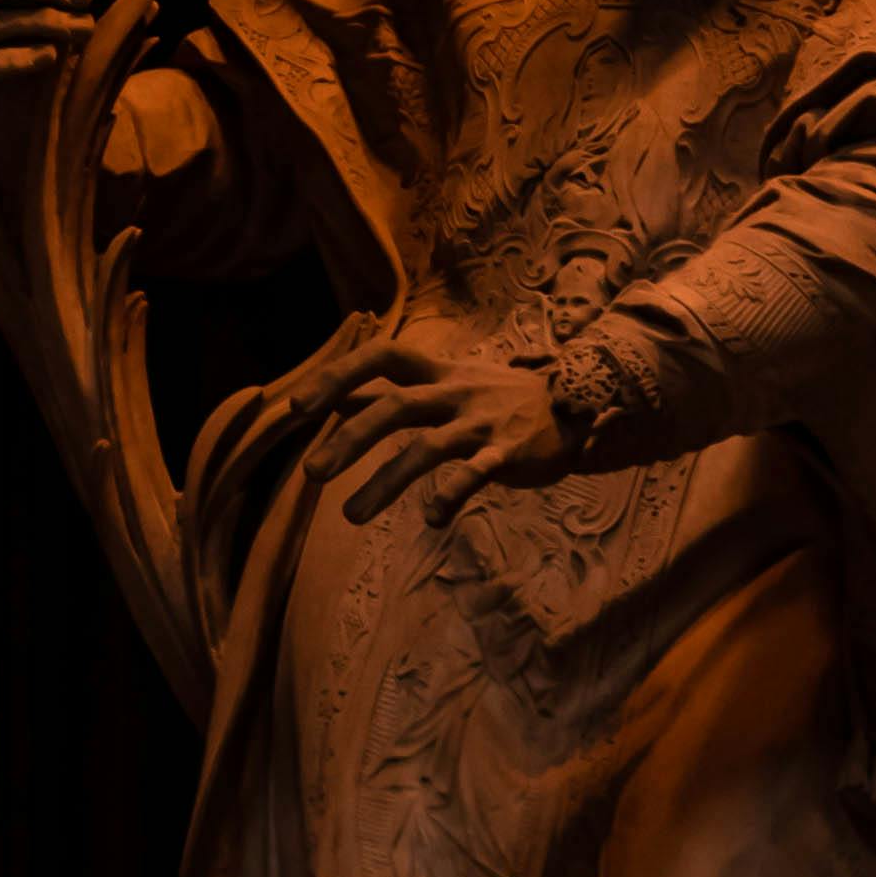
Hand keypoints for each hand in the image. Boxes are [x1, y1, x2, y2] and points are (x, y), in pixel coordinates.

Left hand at [322, 324, 569, 532]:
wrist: (577, 405)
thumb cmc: (498, 399)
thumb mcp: (446, 385)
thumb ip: (393, 393)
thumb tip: (334, 400)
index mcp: (438, 372)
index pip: (382, 357)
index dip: (339, 375)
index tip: (298, 406)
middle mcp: (456, 392)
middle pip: (396, 406)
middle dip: (350, 438)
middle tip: (311, 473)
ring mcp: (482, 423)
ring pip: (428, 448)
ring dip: (386, 481)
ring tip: (351, 515)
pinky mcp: (510, 453)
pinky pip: (476, 474)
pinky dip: (452, 495)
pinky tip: (433, 520)